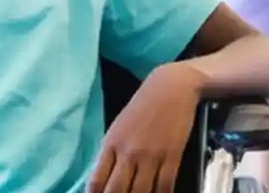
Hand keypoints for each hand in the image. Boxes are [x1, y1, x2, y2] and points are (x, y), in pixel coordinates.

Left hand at [90, 63, 204, 192]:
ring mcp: (151, 156)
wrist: (172, 87)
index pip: (96, 181)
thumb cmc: (143, 105)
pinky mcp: (172, 156)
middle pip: (116, 192)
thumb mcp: (119, 127)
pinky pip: (164, 186)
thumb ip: (111, 153)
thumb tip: (105, 180)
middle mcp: (128, 152)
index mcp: (111, 144)